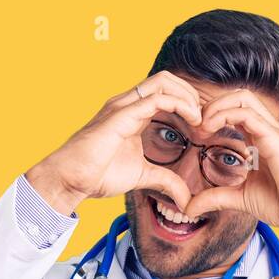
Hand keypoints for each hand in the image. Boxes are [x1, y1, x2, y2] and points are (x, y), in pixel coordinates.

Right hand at [24, 72, 204, 215]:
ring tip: (201, 119)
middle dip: (192, 94)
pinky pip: (157, 98)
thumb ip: (165, 181)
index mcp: (133, 112)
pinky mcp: (122, 114)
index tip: (204, 125)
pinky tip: (193, 120)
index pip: (166, 92)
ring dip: (189, 96)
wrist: (72, 179)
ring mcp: (124, 105)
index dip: (188, 103)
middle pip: (168, 80)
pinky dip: (180, 104)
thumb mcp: (142, 176)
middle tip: (206, 118)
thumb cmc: (98, 174)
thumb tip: (186, 198)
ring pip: (164, 82)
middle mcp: (128, 103)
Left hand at [180, 89, 278, 243]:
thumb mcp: (241, 199)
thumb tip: (189, 207)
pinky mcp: (274, 139)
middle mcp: (268, 130)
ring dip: (216, 106)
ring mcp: (273, 131)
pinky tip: (210, 129)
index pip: (236, 110)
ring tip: (201, 125)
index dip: (213, 115)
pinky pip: (247, 114)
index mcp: (261, 139)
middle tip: (195, 125)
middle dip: (212, 104)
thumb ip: (216, 198)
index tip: (195, 132)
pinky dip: (224, 115)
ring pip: (242, 98)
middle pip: (238, 97)